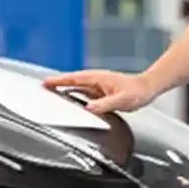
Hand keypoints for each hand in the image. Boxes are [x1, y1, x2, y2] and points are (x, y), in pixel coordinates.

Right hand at [42, 70, 157, 113]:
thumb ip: (105, 104)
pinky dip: (74, 95)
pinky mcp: (100, 92)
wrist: (147, 88)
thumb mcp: (122, 100)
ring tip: (50, 94)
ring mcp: (97, 86)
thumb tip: (89, 108)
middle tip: (41, 88)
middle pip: (71, 82)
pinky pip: (83, 94)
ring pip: (76, 87)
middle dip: (56, 83)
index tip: (45, 83)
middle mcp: (95, 81)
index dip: (59, 81)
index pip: (73, 79)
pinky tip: (69, 101)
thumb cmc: (137, 92)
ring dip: (64, 89)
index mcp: (97, 79)